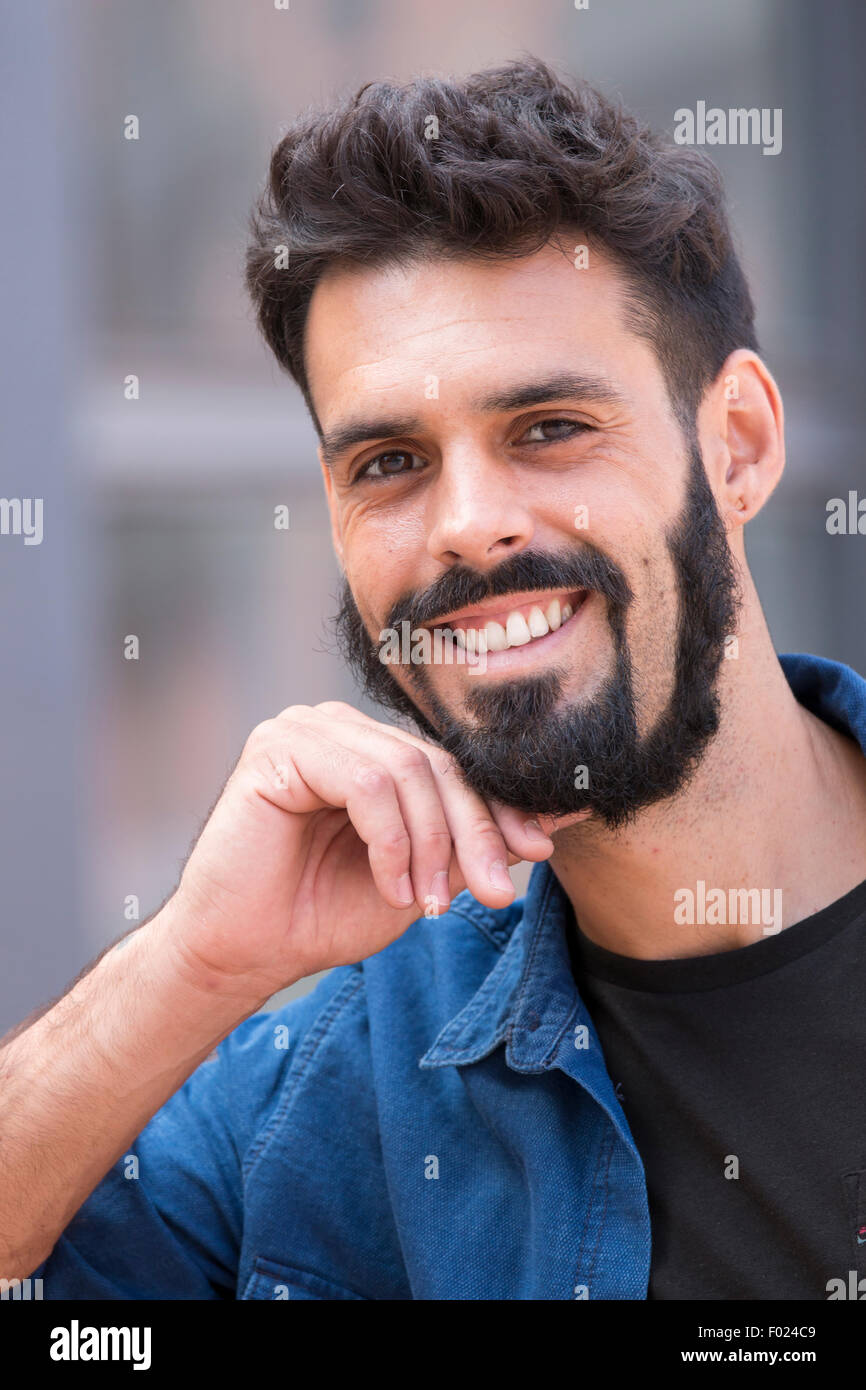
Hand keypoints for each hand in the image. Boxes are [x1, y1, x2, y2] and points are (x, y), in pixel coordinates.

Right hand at [163, 701, 554, 1000]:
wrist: (243, 952)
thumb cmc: (319, 914)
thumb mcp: (420, 878)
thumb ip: (473, 843)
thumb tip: (558, 817)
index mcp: (370, 748)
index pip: (451, 765)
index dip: (499, 808)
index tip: (539, 851)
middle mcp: (340, 727)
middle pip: (435, 764)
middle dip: (474, 833)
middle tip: (493, 892)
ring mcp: (306, 728)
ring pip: (407, 771)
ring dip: (430, 844)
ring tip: (425, 903)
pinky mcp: (278, 748)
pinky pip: (365, 784)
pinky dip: (389, 841)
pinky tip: (389, 885)